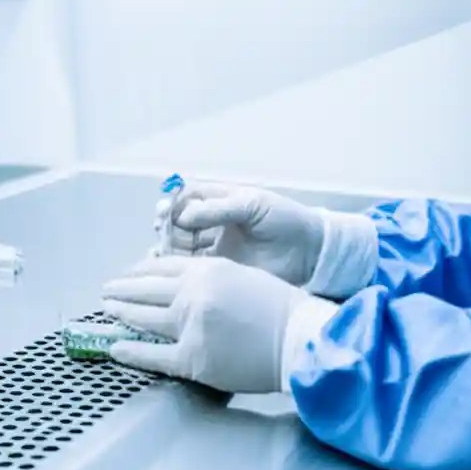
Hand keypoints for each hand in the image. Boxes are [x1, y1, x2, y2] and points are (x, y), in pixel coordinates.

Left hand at [101, 256, 312, 392]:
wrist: (299, 339)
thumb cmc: (280, 308)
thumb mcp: (243, 276)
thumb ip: (209, 277)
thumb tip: (180, 286)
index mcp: (207, 269)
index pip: (162, 266)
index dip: (140, 271)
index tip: (129, 274)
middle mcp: (193, 294)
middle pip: (146, 289)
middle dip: (123, 290)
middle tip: (108, 291)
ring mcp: (190, 326)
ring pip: (144, 318)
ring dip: (121, 314)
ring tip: (109, 311)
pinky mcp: (192, 358)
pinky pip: (153, 355)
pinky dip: (131, 351)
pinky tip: (116, 347)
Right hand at [157, 182, 324, 286]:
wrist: (311, 252)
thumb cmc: (286, 220)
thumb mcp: (252, 205)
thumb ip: (218, 209)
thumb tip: (183, 216)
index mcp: (222, 202)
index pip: (188, 199)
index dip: (173, 204)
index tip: (164, 211)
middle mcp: (215, 224)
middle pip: (180, 224)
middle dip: (168, 227)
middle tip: (164, 233)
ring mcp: (217, 248)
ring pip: (182, 247)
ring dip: (167, 248)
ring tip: (159, 252)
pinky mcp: (221, 270)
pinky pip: (194, 269)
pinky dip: (179, 268)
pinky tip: (168, 269)